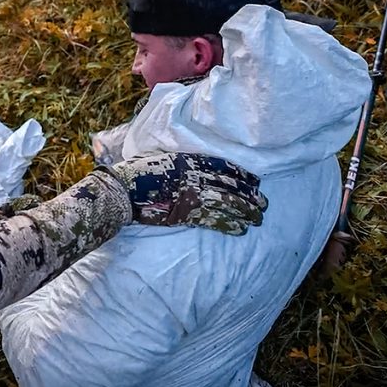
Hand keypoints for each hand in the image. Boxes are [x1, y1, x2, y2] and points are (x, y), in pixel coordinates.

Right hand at [106, 152, 266, 234]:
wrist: (122, 189)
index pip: (224, 167)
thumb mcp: (162, 157)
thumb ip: (182, 162)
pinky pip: (212, 220)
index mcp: (189, 160)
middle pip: (230, 186)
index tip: (256, 182)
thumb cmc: (137, 172)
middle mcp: (194, 176)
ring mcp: (190, 195)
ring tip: (258, 219)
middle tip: (264, 204)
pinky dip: (228, 224)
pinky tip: (241, 229)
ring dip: (244, 212)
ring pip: (226, 204)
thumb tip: (196, 168)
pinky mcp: (184, 214)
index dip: (242, 176)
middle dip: (249, 196)